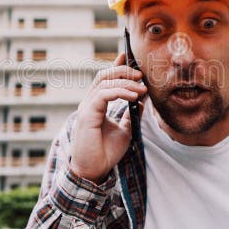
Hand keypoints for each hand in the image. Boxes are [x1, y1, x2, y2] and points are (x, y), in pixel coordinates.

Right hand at [69, 53, 145, 183]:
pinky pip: (103, 95)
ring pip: (104, 82)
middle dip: (123, 71)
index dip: (116, 66)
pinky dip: (120, 92)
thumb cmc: (106, 153)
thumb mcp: (125, 130)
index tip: (128, 57)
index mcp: (96, 105)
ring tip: (142, 88)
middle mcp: (89, 103)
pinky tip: (134, 96)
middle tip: (141, 75)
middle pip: (104, 76)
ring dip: (126, 82)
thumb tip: (141, 101)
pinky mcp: (88, 115)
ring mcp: (87, 108)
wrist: (95, 171)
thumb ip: (130, 115)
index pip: (105, 79)